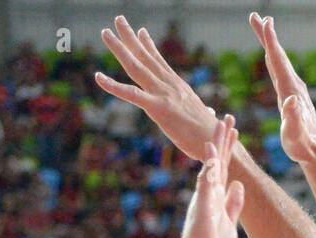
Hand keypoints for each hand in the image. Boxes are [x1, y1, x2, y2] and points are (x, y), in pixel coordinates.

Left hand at [96, 16, 221, 160]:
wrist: (217, 140)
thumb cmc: (212, 134)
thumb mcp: (204, 117)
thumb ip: (201, 112)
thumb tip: (209, 113)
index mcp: (178, 87)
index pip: (160, 62)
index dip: (148, 45)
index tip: (140, 31)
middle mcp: (169, 85)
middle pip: (145, 57)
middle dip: (130, 38)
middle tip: (118, 20)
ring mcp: (163, 94)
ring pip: (135, 67)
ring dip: (119, 48)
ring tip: (105, 33)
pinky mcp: (157, 108)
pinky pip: (131, 95)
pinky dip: (113, 86)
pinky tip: (98, 77)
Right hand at [176, 115, 244, 237]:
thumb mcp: (228, 222)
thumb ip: (233, 203)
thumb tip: (238, 185)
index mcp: (215, 196)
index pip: (222, 167)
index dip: (228, 148)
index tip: (233, 129)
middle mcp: (208, 194)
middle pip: (216, 161)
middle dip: (222, 138)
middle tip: (227, 116)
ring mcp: (204, 200)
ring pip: (209, 167)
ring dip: (215, 146)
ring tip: (219, 125)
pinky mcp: (202, 209)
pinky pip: (205, 185)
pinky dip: (208, 169)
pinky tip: (211, 154)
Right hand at [250, 13, 315, 165]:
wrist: (314, 152)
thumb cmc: (301, 145)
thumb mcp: (294, 133)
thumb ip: (293, 117)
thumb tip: (291, 100)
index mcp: (290, 89)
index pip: (277, 60)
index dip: (270, 40)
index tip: (264, 21)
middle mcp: (293, 85)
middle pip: (277, 55)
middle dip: (266, 35)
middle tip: (256, 16)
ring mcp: (294, 90)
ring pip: (279, 62)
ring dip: (270, 45)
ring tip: (263, 30)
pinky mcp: (293, 96)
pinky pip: (280, 72)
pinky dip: (274, 60)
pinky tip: (271, 59)